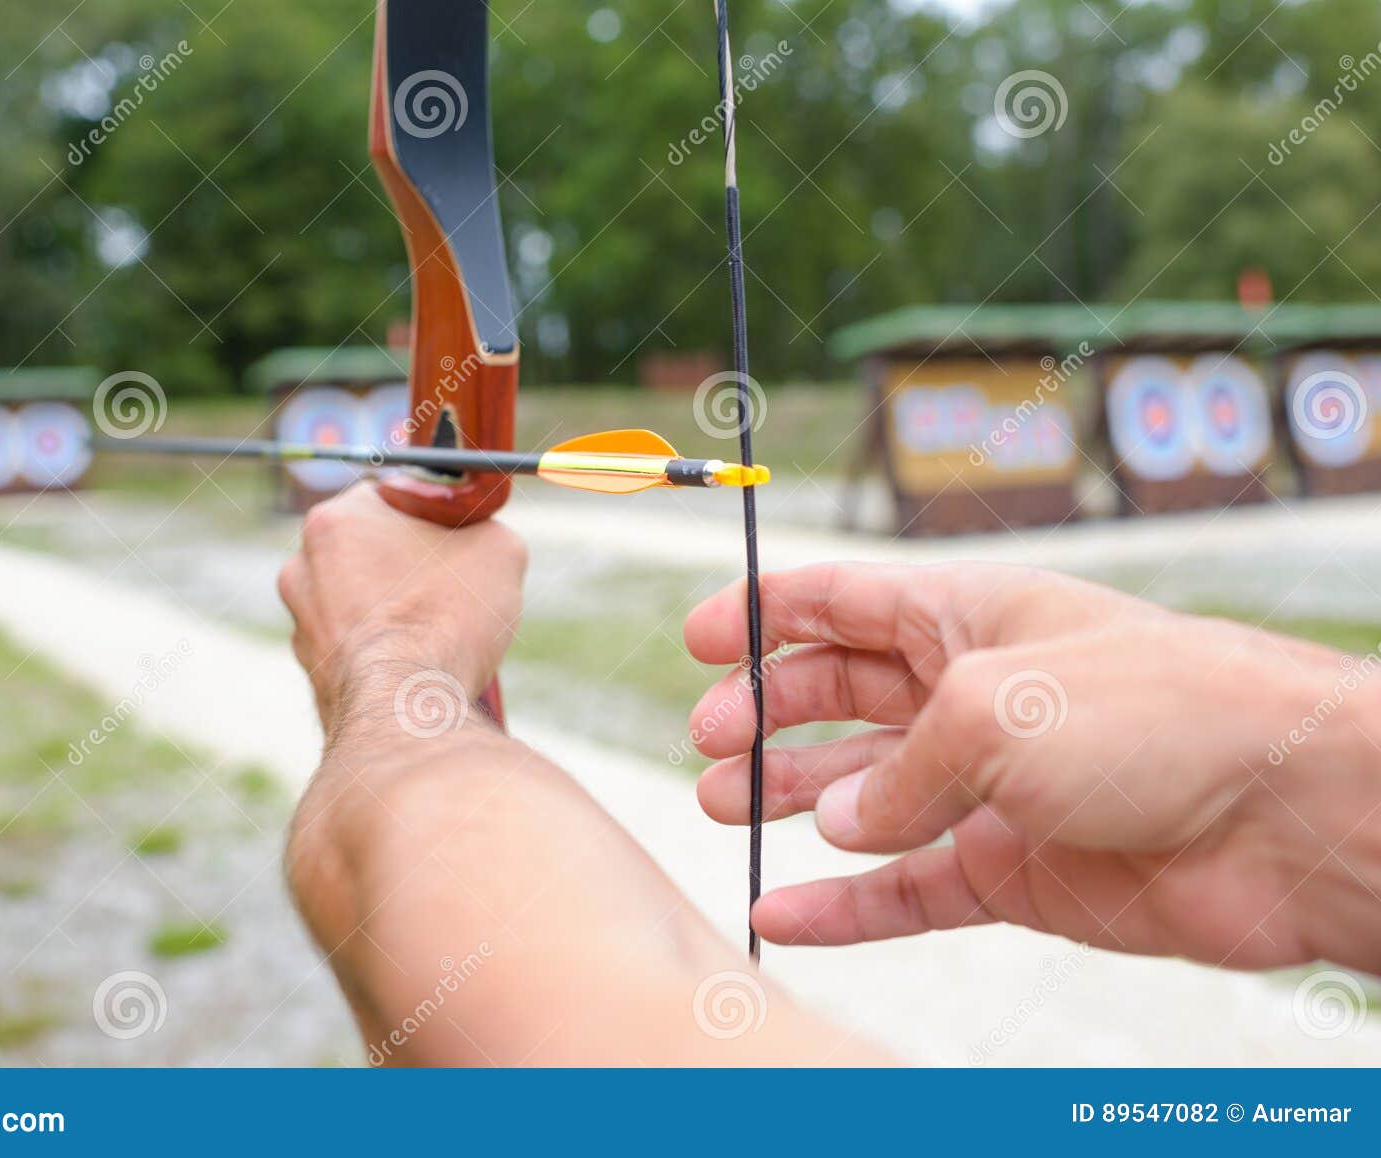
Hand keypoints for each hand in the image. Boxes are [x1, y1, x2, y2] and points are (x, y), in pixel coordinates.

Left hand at [278, 483, 526, 724]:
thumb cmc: (446, 617)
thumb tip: (481, 541)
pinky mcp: (312, 671)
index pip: (392, 499)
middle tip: (452, 590)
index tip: (459, 544)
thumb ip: (484, 529)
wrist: (407, 706)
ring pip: (361, 602)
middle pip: (371, 551)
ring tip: (438, 636)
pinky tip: (417, 668)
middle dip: (411, 567)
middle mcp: (303, 565)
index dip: (434, 520)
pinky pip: (358, 648)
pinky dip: (384, 653)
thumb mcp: (497, 548)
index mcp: (337, 518)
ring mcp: (302, 621)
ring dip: (396, 612)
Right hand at [686, 563, 1380, 972]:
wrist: (1283, 815)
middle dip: (767, 714)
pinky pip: (904, 889)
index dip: (768, 615)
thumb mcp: (990, 706)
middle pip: (842, 696)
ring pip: (863, 796)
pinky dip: (841, 902)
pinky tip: (783, 909)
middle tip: (707, 742)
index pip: (846, 602)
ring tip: (724, 809)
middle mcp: (973, 696)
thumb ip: (897, 766)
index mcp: (970, 616)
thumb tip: (844, 822)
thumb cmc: (1159, 713)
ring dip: (791, 801)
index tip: (700, 638)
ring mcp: (992, 786)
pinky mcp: (1012, 870)